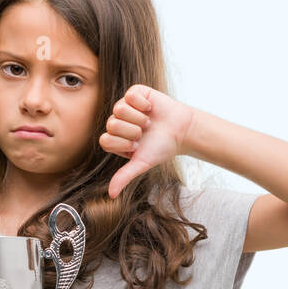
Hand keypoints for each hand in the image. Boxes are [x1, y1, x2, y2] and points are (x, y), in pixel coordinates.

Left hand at [100, 84, 195, 199]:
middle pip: (111, 124)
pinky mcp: (135, 93)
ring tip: (149, 122)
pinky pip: (130, 95)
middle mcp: (117, 121)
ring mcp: (125, 106)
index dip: (123, 143)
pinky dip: (143, 104)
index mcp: (116, 138)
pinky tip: (150, 108)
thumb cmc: (162, 148)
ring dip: (139, 118)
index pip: (105, 140)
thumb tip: (111, 195)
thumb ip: (124, 176)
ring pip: (119, 109)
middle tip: (145, 133)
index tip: (137, 145)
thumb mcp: (142, 163)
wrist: (181, 131)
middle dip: (132, 131)